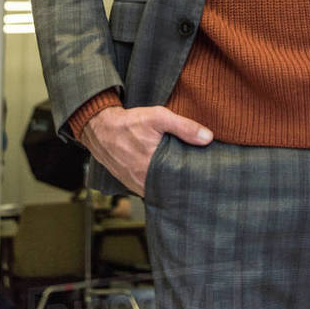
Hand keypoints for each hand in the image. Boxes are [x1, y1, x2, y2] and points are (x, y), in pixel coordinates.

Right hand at [80, 105, 212, 196]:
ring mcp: (137, 186)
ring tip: (187, 181)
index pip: (181, 181)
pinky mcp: (131, 185)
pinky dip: (159, 186)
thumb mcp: (158, 117)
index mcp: (153, 166)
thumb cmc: (130, 123)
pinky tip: (168, 179)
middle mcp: (144, 181)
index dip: (194, 180)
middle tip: (199, 180)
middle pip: (172, 188)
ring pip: (161, 191)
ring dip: (172, 187)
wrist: (102, 129)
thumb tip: (208, 138)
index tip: (206, 177)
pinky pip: (150, 190)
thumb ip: (184, 127)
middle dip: (185, 185)